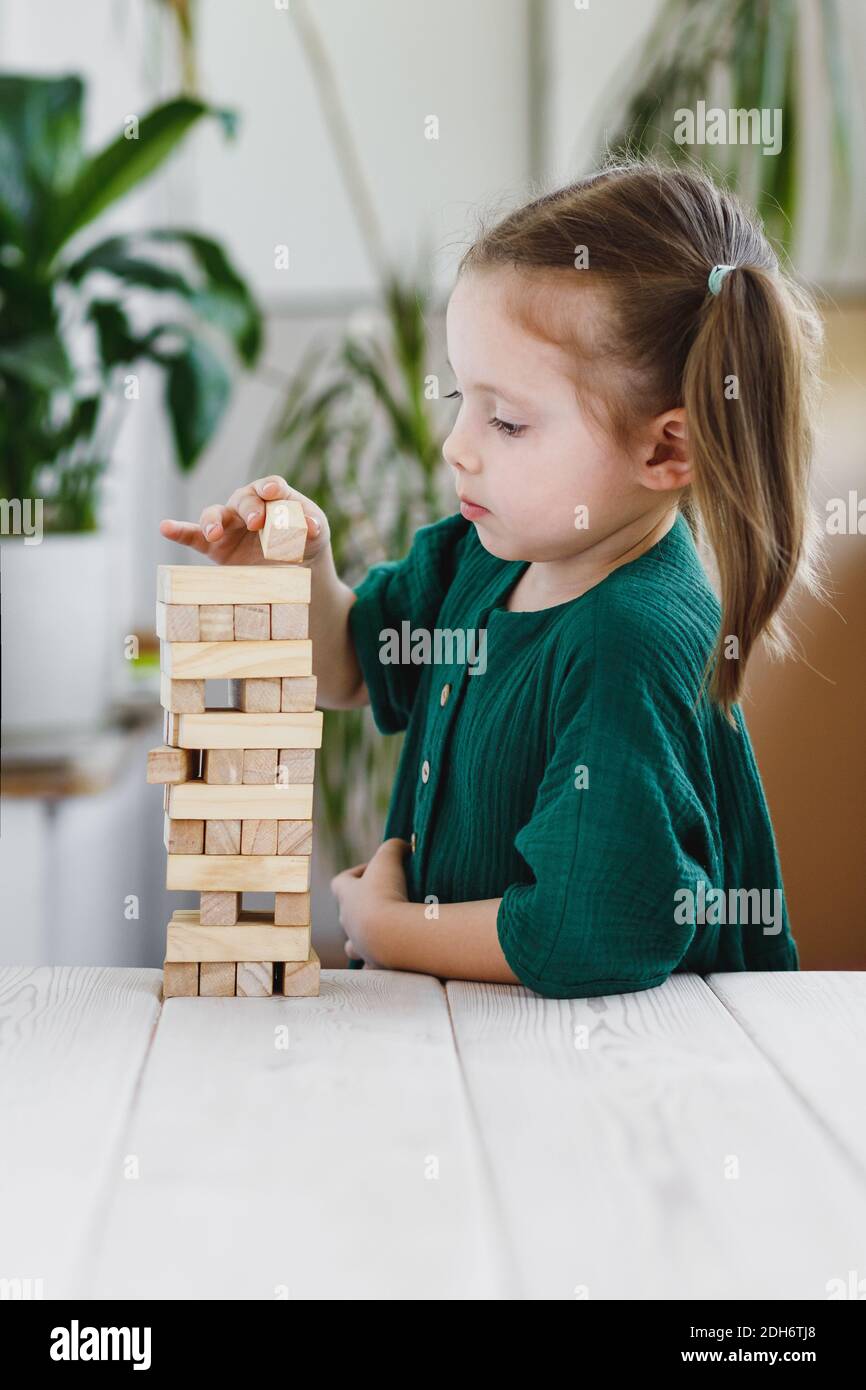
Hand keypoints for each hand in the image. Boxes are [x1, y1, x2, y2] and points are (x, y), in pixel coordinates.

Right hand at [159, 474, 331, 565]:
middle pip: (244, 498)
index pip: (270, 487)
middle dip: (249, 508)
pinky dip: (178, 531)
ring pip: (215, 513)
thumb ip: (313, 524)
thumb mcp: (316, 533)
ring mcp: (229, 526)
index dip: (270, 487)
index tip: (271, 492)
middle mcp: (248, 507)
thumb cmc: (305, 544)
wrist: (295, 574)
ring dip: (213, 521)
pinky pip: (193, 536)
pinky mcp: (215, 547)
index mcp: (273, 499)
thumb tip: (311, 526)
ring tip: (214, 534)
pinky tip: (165, 528)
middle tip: (256, 523)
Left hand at [330, 838, 410, 967]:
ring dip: (364, 939)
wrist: (391, 935)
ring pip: (353, 946)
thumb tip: (402, 845)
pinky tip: (393, 960)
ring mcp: (359, 946)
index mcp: (347, 897)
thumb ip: (393, 847)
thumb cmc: (385, 893)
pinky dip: (380, 964)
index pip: (339, 882)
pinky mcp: (375, 964)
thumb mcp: (389, 859)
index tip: (375, 869)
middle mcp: (348, 923)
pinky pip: (372, 968)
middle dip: (362, 908)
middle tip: (387, 901)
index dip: (355, 873)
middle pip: (346, 915)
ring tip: (386, 934)